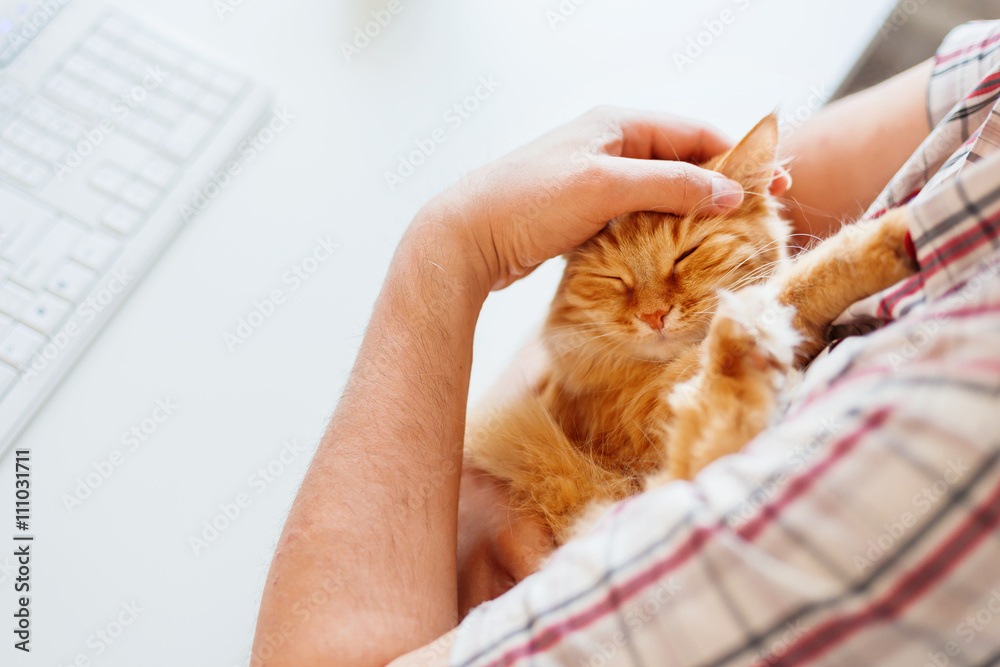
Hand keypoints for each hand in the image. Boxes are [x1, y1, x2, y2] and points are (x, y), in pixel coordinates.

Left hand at [417, 106, 780, 291]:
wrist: (466, 236)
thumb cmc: (530, 202)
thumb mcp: (606, 188)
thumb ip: (670, 186)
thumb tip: (729, 193)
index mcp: (618, 126)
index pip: (695, 135)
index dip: (738, 159)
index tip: (775, 183)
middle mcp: (610, 147)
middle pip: (682, 163)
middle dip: (720, 187)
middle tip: (761, 213)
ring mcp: (596, 180)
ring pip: (660, 194)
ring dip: (691, 212)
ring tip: (729, 235)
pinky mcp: (583, 214)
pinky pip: (637, 217)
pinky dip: (662, 231)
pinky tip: (680, 250)